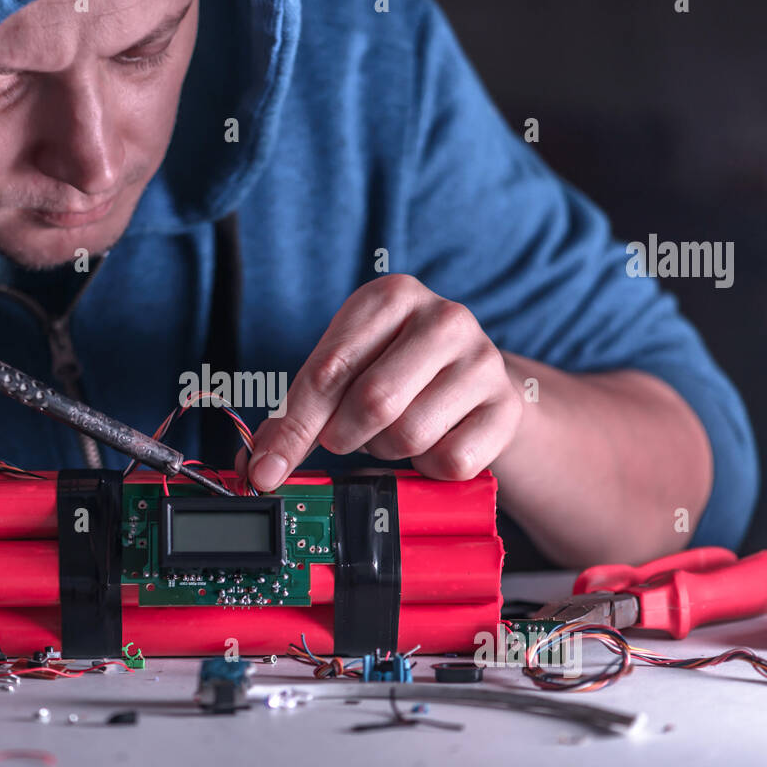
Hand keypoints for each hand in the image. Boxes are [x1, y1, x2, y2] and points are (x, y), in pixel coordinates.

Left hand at [239, 273, 521, 489]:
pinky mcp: (506, 408)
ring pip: (411, 434)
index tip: (267, 469)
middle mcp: (444, 318)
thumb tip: (261, 466)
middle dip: (344, 437)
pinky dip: (428, 469)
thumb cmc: (398, 372)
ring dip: (387, 450)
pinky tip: (431, 443)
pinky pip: (450, 462)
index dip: (293, 426)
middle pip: (373, 401)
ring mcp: (483, 361)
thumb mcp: (347, 372)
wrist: (479, 382)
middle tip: (343, 440)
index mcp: (391, 296)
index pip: (329, 368)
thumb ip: (299, 412)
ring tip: (392, 432)